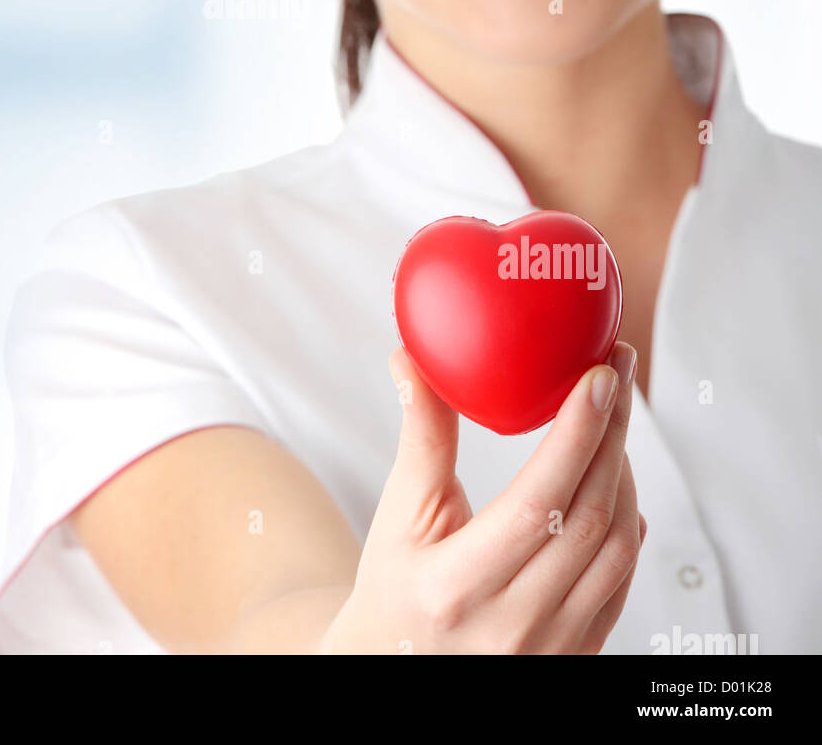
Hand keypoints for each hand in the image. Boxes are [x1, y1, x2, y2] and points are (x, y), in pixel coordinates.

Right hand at [320, 341, 641, 653]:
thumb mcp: (398, 515)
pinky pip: (621, 585)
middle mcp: (510, 626)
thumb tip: (410, 359)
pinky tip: (616, 487)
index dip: (577, 434)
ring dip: (625, 476)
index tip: (598, 376)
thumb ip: (420, 437)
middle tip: (616, 375)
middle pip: (588, 518)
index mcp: (456, 586)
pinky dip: (627, 527)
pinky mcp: (576, 657)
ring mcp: (550, 650)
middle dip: (612, 435)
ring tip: (611, 424)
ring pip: (616, 551)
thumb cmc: (395, 586)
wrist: (396, 664)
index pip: (538, 501)